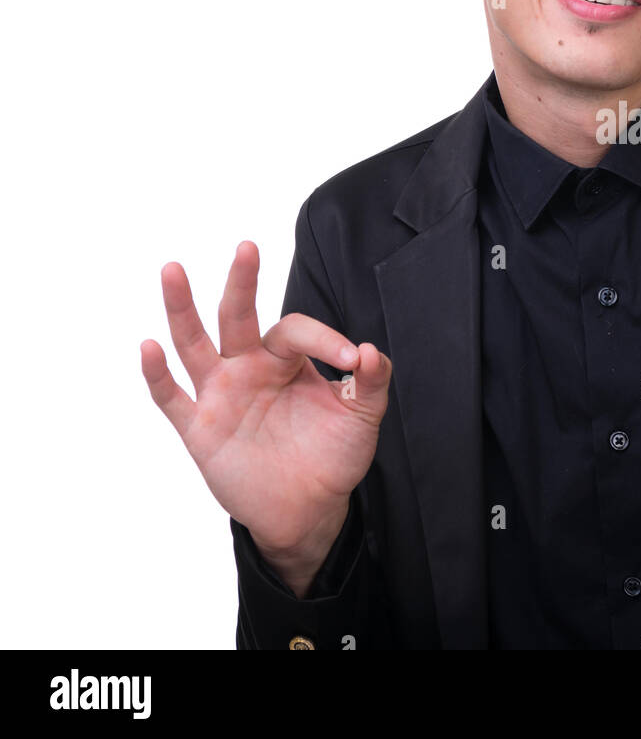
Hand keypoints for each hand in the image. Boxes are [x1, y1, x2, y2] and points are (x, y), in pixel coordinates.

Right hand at [141, 241, 390, 562]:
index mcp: (286, 359)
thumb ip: (373, 382)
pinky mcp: (199, 428)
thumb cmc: (333, 454)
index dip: (326, 340)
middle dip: (241, 282)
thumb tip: (372, 350)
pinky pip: (171, 398)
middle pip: (238, 316)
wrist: (310, 510)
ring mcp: (220, 394)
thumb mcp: (362, 416)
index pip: (296, 331)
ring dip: (182, 308)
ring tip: (173, 270)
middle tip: (247, 247)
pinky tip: (150, 347)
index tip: (354, 362)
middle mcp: (249, 367)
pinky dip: (157, 374)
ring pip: (194, 343)